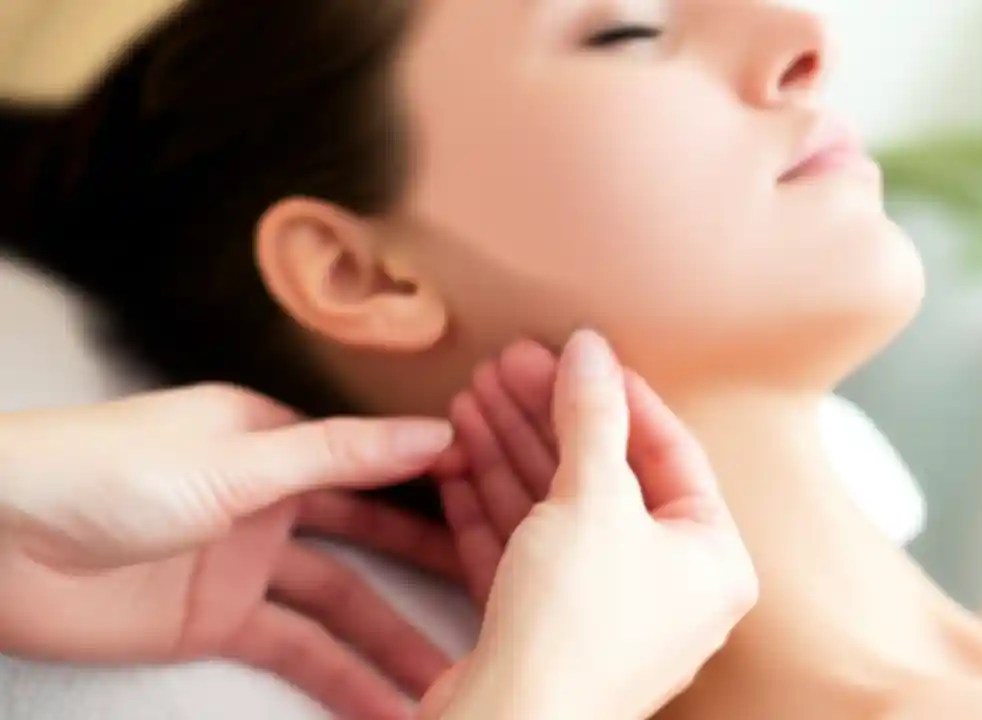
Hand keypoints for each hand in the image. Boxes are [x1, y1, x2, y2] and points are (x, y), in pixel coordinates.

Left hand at [0, 384, 463, 719]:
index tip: (506, 509)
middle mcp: (271, 498)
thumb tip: (433, 433)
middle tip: (500, 602)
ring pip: (342, 606)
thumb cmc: (106, 471)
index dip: (439, 487)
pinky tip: (382, 706)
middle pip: (371, 542)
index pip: (376, 464)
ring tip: (452, 680)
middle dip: (432, 573)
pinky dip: (339, 681)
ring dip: (392, 644)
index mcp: (277, 441)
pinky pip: (296, 650)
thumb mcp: (237, 459)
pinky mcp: (219, 621)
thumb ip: (339, 455)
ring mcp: (247, 563)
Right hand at [422, 331, 758, 719]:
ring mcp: (604, 608)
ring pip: (559, 508)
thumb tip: (592, 349)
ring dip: (514, 448)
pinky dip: (493, 500)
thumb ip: (594, 417)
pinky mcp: (548, 624)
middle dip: (552, 417)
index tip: (580, 352)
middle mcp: (666, 585)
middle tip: (509, 363)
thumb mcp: (593, 499)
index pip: (671, 451)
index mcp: (712, 560)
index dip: (621, 394)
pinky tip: (459, 452)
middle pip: (607, 475)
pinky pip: (527, 546)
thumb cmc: (575, 624)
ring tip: (475, 391)